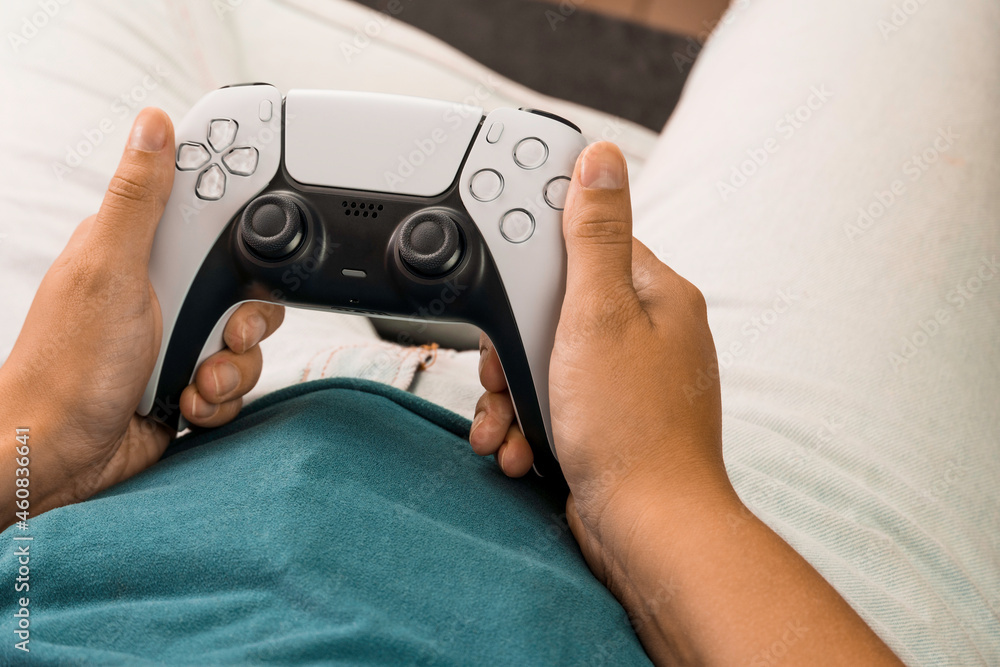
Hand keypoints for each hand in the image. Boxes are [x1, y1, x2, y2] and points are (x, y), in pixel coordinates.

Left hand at [0, 108, 283, 525]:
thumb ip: (141, 199)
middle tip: (226, 328)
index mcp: (141, 248)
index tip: (257, 231)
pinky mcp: (189, 377)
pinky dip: (220, 396)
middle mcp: (163, 288)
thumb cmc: (68, 367)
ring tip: (194, 376)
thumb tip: (153, 124)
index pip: (208, 208)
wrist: (61, 456)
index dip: (241, 216)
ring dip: (231, 365)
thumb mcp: (110, 269)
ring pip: (249, 336)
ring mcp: (177, 335)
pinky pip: (237, 378)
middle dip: (247, 315)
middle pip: (246, 280)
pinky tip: (185, 401)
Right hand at [471, 140, 726, 515]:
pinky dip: (528, 422)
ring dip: (513, 393)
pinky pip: (553, 401)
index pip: (582, 247)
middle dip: (513, 347)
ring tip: (507, 420)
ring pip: (545, 360)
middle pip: (553, 309)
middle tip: (505, 369)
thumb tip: (601, 160)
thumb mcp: (598, 316)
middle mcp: (646, 333)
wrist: (647, 528)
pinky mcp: (606, 417)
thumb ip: (593, 236)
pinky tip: (520, 446)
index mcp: (655, 295)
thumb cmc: (631, 431)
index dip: (533, 265)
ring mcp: (625, 378)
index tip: (506, 281)